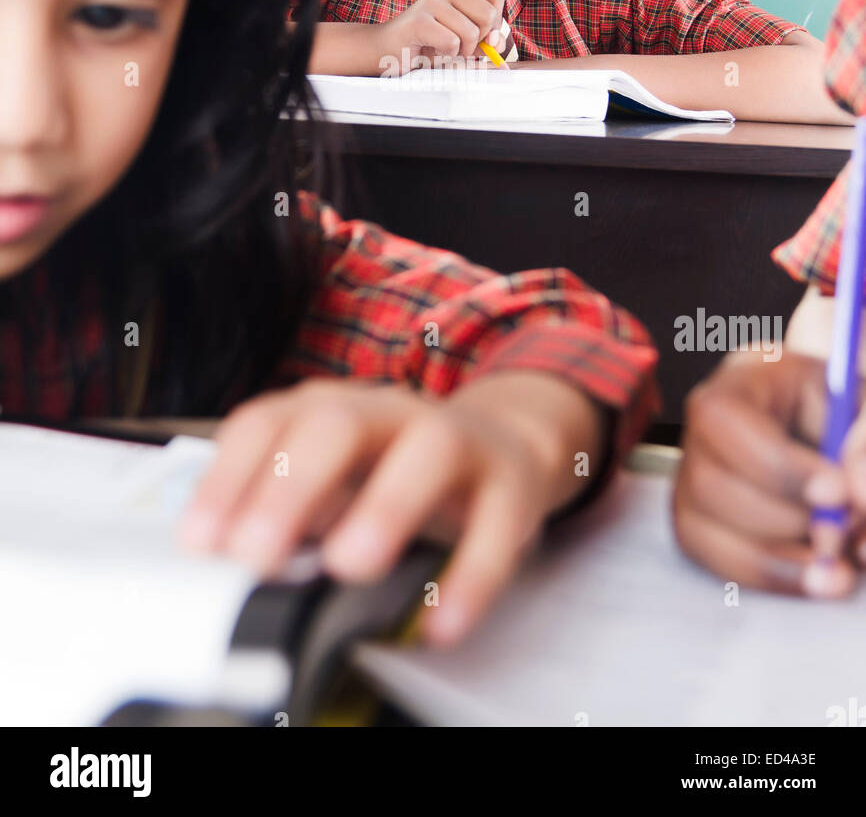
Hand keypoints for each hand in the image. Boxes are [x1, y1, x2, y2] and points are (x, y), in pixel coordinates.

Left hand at [177, 373, 602, 644]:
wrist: (501, 447)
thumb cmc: (393, 471)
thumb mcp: (330, 483)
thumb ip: (284, 513)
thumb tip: (228, 560)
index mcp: (328, 408)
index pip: (266, 422)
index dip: (228, 477)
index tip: (199, 541)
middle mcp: (387, 411)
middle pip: (336, 425)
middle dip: (291, 487)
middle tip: (257, 555)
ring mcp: (453, 437)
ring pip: (428, 450)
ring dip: (386, 505)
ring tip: (350, 566)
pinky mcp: (510, 480)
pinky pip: (498, 520)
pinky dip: (471, 574)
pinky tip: (441, 621)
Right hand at [379, 0, 506, 71]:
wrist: (387, 50)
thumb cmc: (427, 45)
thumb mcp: (463, 42)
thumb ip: (485, 41)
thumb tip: (499, 44)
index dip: (495, 20)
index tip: (481, 35)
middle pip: (488, 14)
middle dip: (480, 39)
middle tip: (461, 45)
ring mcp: (431, 2)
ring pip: (471, 32)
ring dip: (462, 50)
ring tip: (444, 48)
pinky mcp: (419, 21)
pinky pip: (452, 42)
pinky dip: (446, 54)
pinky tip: (432, 49)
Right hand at [673, 349, 862, 596]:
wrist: (828, 426)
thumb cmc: (840, 410)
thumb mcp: (862, 406)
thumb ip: (864, 441)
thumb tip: (856, 491)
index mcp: (740, 382)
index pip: (725, 419)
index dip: (777, 466)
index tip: (837, 493)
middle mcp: (701, 431)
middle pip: (709, 483)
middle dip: (785, 519)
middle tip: (842, 532)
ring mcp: (692, 479)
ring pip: (705, 530)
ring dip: (781, 558)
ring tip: (837, 560)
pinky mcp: (698, 522)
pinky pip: (716, 562)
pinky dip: (771, 577)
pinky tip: (813, 574)